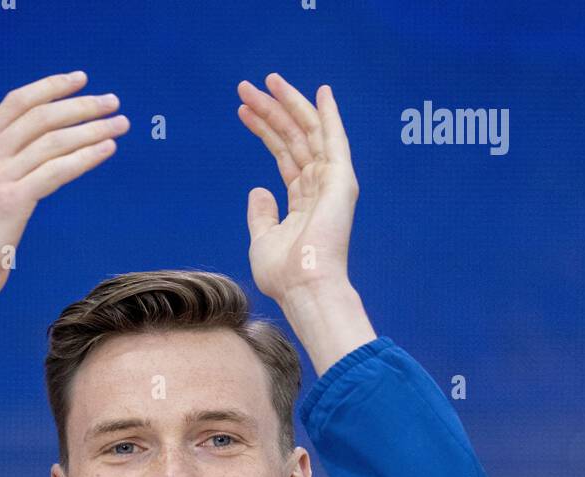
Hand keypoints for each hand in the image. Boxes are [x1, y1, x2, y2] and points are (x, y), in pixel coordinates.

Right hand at [0, 71, 129, 317]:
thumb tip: (37, 156)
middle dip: (81, 104)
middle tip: (112, 101)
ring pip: (53, 140)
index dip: (51, 86)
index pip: (17, 102)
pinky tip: (107, 151)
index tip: (80, 79)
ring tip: (120, 125)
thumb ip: (3, 169)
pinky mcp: (13, 200)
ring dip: (92, 129)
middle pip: (40, 116)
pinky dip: (86, 157)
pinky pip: (58, 170)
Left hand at [237, 75, 358, 307]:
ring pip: (308, 133)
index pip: (284, 155)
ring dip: (288, 104)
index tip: (243, 111)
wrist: (304, 287)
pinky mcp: (341, 181)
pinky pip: (335, 139)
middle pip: (294, 138)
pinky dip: (329, 115)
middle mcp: (319, 188)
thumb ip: (262, 214)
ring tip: (266, 81)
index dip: (264, 131)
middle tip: (246, 87)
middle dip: (271, 111)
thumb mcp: (263, 240)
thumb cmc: (284, 275)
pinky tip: (321, 92)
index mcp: (303, 202)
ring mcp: (331, 183)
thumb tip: (258, 189)